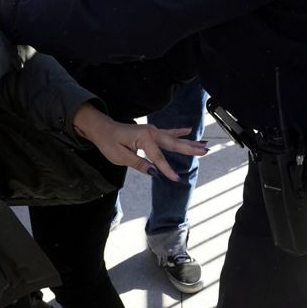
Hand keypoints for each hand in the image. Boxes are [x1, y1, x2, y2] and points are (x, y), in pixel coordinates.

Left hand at [72, 103, 207, 178]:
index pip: (158, 157)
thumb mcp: (120, 156)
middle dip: (190, 149)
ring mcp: (152, 131)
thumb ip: (138, 163)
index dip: (167, 169)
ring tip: (204, 145)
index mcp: (144, 138)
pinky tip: (189, 131)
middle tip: (205, 152)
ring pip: (174, 138)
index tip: (176, 179)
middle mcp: (151, 133)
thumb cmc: (108, 142)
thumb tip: (154, 171)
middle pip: (173, 144)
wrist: (102, 128)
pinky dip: (179, 133)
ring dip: (189, 142)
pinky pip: (168, 133)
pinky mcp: (151, 132)